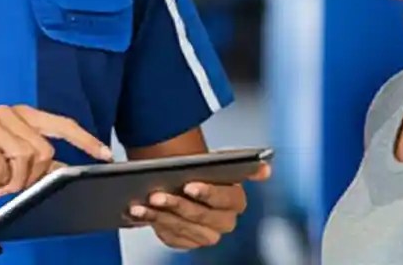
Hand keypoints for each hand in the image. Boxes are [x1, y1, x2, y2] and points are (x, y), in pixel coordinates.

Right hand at [0, 105, 112, 196]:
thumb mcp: (12, 166)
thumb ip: (39, 163)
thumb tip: (68, 168)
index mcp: (21, 116)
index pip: (61, 124)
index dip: (85, 140)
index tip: (105, 154)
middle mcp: (7, 112)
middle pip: (42, 149)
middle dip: (32, 177)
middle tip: (15, 187)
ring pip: (23, 157)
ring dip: (13, 182)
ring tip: (0, 185)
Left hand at [127, 162, 270, 249]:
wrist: (180, 181)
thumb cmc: (199, 169)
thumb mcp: (216, 161)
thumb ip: (240, 161)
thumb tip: (266, 169)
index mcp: (236, 199)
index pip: (228, 198)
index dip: (209, 192)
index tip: (189, 184)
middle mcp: (226, 221)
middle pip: (202, 216)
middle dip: (178, 205)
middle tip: (156, 194)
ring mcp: (206, 235)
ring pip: (183, 227)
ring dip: (160, 215)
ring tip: (140, 202)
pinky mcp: (188, 241)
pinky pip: (170, 235)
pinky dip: (151, 222)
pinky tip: (136, 211)